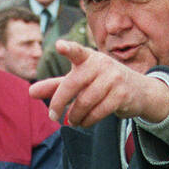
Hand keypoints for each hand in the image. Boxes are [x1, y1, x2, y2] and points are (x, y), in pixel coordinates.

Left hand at [29, 41, 168, 127]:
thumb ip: (55, 86)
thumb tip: (30, 92)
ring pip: (85, 101)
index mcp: (88, 57)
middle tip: (52, 116)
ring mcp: (113, 79)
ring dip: (75, 115)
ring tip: (71, 121)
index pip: (77, 51)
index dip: (68, 49)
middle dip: (59, 102)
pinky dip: (88, 120)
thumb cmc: (102, 83)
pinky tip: (84, 122)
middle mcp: (101, 64)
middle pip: (73, 84)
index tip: (59, 46)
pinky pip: (99, 111)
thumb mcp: (79, 81)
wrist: (138, 90)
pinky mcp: (122, 95)